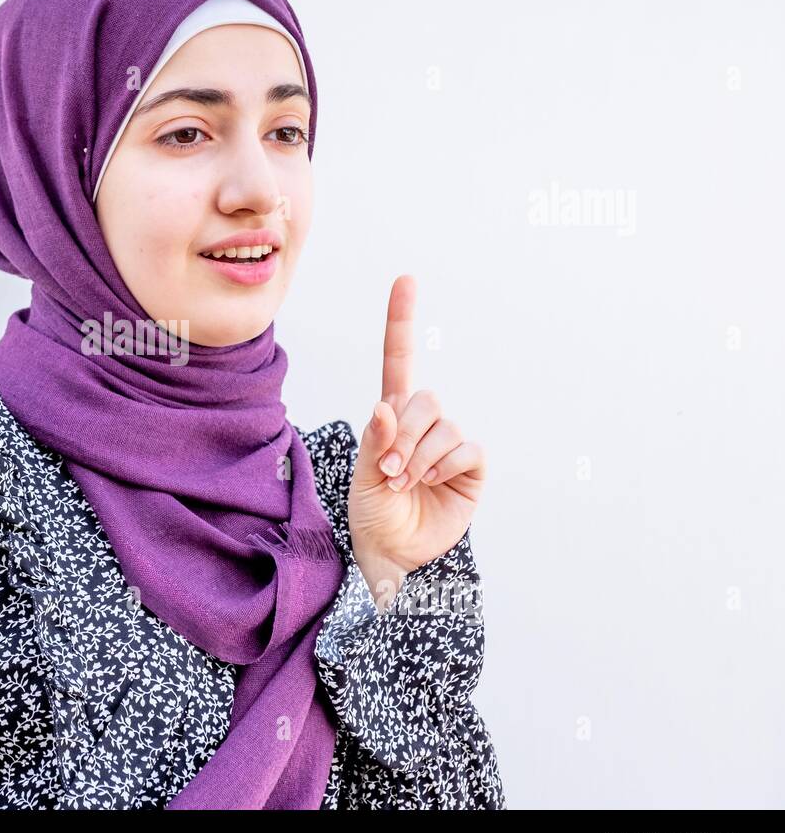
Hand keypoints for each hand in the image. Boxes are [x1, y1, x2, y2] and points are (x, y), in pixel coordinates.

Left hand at [348, 274, 485, 607]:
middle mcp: (424, 422)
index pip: (398, 359)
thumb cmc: (372, 512)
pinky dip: (443, 465)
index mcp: (391, 415)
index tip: (405, 280)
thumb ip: (374, 442)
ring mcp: (449, 443)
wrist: (391, 552)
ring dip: (419, 457)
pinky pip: (465, 448)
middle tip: (387, 472)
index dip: (402, 320)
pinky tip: (429, 483)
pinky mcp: (470, 466)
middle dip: (403, 436)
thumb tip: (386, 406)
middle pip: (424, 399)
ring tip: (402, 484)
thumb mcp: (362, 476)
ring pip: (444, 426)